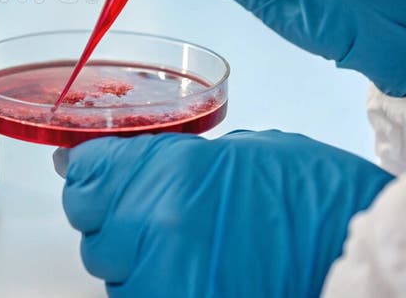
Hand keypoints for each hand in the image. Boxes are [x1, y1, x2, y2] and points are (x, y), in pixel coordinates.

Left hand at [59, 131, 392, 296]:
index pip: (85, 170)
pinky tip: (187, 273)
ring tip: (180, 250)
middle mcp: (154, 219)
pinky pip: (133, 297)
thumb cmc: (308, 197)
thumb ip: (162, 162)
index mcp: (168, 167)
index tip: (91, 176)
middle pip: (89, 222)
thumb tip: (114, 170)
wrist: (353, 250)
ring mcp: (161, 273)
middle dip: (112, 218)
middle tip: (148, 216)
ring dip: (131, 259)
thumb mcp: (231, 155)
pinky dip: (149, 286)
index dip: (89, 174)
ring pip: (108, 268)